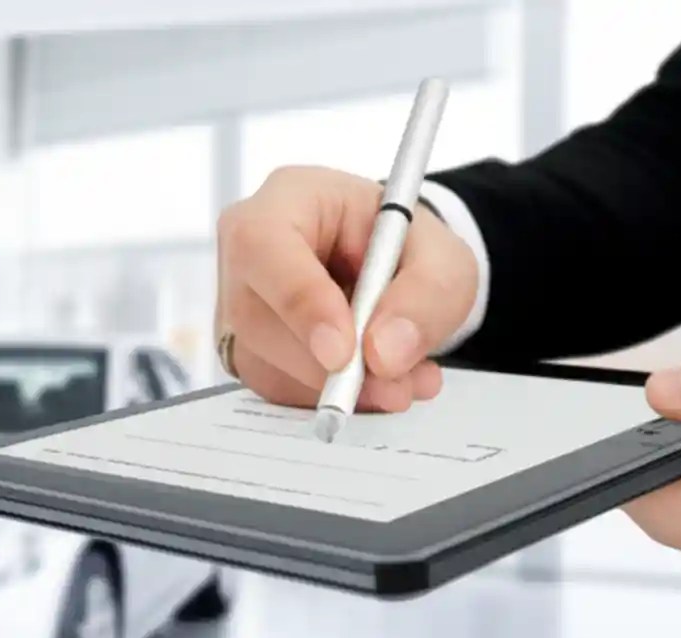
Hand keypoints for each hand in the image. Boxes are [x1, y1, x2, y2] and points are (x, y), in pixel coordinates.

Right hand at [215, 166, 477, 411]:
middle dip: (323, 365)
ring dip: (332, 387)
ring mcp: (236, 301)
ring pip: (261, 361)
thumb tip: (384, 354)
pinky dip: (325, 397)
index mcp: (288, 198)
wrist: (392, 268)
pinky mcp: (245, 347)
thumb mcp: (443, 260)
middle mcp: (247, 248)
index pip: (264, 244)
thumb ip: (425, 298)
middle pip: (255, 315)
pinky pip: (273, 386)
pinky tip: (369, 384)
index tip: (342, 353)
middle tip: (392, 386)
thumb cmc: (406, 247)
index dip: (299, 302)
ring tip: (399, 381)